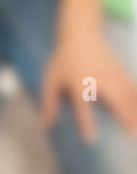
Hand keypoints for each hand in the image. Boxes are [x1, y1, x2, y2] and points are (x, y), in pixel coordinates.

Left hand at [40, 24, 136, 140]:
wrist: (81, 34)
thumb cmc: (65, 59)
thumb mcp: (52, 78)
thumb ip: (49, 101)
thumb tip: (45, 124)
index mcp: (78, 83)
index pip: (82, 105)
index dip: (86, 122)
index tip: (92, 139)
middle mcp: (98, 80)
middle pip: (114, 99)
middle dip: (125, 117)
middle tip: (133, 135)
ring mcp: (112, 74)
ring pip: (128, 95)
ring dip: (135, 111)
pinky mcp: (121, 71)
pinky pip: (133, 87)